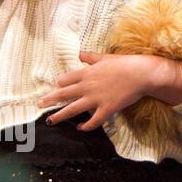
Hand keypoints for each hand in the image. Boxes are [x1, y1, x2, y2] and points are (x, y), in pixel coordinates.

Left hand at [38, 52, 181, 130]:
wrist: (143, 74)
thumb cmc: (126, 63)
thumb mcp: (106, 57)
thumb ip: (91, 57)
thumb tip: (80, 53)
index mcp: (87, 73)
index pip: (65, 79)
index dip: (59, 84)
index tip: (55, 87)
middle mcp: (87, 86)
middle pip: (63, 94)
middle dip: (49, 100)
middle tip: (39, 105)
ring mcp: (96, 99)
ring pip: (72, 110)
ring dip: (59, 116)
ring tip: (50, 121)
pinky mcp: (106, 109)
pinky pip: (93, 121)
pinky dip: (85, 126)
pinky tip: (80, 128)